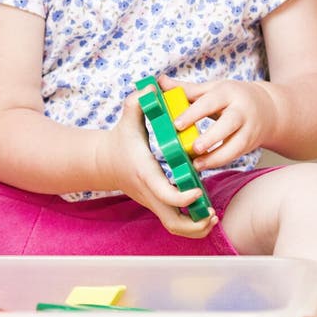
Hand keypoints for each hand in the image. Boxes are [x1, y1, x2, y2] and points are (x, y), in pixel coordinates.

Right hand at [95, 91, 218, 238]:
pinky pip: (174, 223)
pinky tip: (204, 212)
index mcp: (146, 173)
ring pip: (174, 228)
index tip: (199, 190)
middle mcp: (150, 193)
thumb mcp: (128, 118)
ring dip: (196, 229)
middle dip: (195, 225)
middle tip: (213, 214)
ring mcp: (153, 202)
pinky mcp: (157, 205)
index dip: (184, 198)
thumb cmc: (120, 139)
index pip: (165, 194)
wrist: (103, 161)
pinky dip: (191, 224)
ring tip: (212, 216)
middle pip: (172, 223)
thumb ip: (138, 102)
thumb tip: (152, 87)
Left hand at [158, 75, 277, 171]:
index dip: (194, 113)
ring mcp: (249, 128)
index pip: (210, 102)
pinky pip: (237, 154)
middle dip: (211, 137)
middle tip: (193, 148)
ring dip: (217, 156)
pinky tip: (205, 166)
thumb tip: (160, 81)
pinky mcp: (251, 144)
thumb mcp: (212, 89)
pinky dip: (221, 161)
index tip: (177, 124)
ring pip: (237, 144)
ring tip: (197, 164)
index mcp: (228, 92)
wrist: (269, 108)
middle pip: (229, 123)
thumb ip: (186, 89)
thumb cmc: (232, 97)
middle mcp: (241, 110)